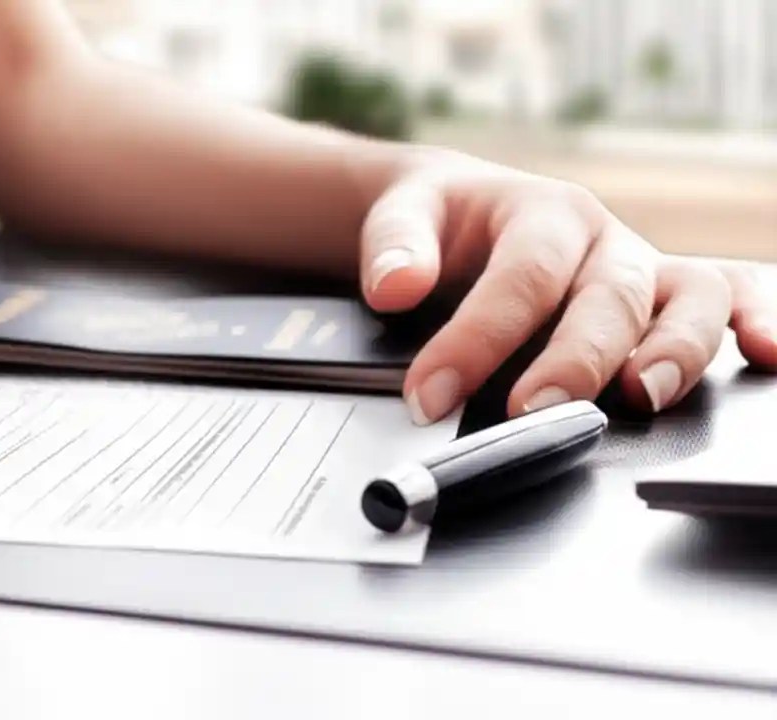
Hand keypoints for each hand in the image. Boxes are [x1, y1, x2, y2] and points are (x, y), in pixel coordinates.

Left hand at [357, 150, 776, 423]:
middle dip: (576, 360)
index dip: (476, 340)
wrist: (467, 209)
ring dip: (674, 351)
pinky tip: (771, 354)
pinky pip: (732, 301)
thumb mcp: (403, 216)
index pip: (520, 278)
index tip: (429, 394)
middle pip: (610, 297)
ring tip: (640, 398)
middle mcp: (606, 242)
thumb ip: (394, 247)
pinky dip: (761, 321)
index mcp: (544, 214)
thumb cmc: (443, 221)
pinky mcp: (667, 302)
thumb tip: (394, 286)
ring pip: (690, 301)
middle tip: (531, 411)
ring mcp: (646, 272)